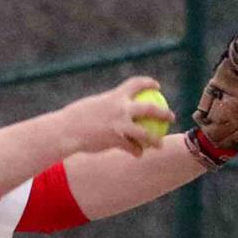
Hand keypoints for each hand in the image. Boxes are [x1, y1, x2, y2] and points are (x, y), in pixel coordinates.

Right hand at [60, 76, 176, 158]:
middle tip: (171, 116)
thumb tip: (110, 104)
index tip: (157, 86)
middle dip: (163, 112)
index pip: (136, 84)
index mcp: (115, 95)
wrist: (66, 131)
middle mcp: (121, 108)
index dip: (149, 83)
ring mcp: (120, 125)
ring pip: (145, 133)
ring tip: (160, 144)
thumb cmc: (74, 118)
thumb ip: (106, 105)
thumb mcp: (92, 106)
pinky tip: (138, 155)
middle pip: (150, 109)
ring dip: (155, 139)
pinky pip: (130, 147)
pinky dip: (135, 151)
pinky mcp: (115, 140)